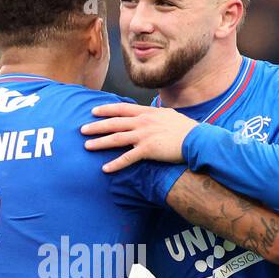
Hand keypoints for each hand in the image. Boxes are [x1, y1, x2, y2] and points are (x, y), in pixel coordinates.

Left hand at [81, 102, 197, 171]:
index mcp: (148, 113)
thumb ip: (156, 114)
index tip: (94, 111)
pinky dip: (115, 164)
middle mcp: (143, 122)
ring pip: (116, 138)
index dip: (106, 109)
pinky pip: (127, 158)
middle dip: (96, 126)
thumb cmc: (186, 129)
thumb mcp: (169, 115)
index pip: (122, 109)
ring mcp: (144, 136)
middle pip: (114, 123)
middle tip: (82, 129)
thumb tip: (151, 113)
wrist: (196, 139)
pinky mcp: (148, 150)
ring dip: (100, 142)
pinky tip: (105, 168)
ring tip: (87, 146)